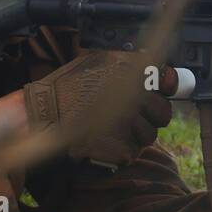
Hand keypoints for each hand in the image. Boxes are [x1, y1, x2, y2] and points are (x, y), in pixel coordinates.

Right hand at [22, 50, 173, 169]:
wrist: (44, 110)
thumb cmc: (66, 85)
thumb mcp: (98, 60)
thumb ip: (129, 63)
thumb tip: (158, 71)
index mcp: (131, 69)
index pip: (167, 79)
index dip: (166, 87)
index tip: (162, 90)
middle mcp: (134, 93)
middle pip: (163, 112)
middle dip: (151, 117)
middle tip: (133, 115)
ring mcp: (129, 120)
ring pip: (150, 135)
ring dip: (137, 134)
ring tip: (116, 128)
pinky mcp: (120, 144)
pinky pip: (134, 151)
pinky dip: (123, 150)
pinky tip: (108, 140)